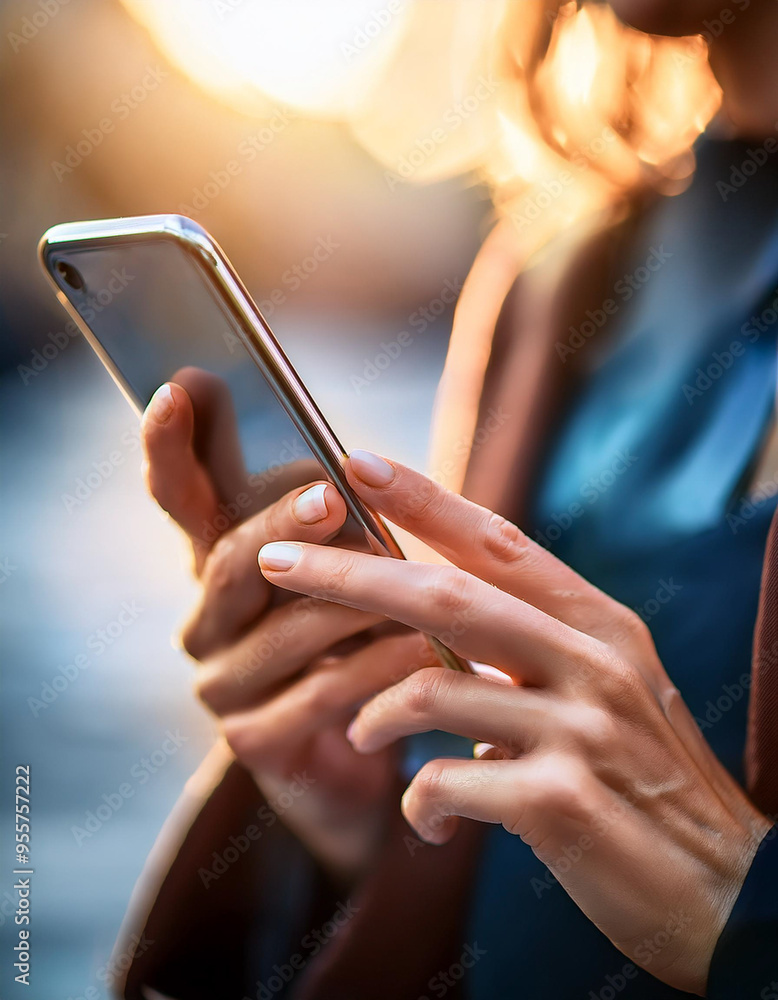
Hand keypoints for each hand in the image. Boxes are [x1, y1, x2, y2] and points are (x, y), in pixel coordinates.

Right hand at [140, 378, 434, 881]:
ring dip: (357, 603)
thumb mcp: (341, 569)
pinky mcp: (252, 741)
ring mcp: (221, 684)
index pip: (180, 495)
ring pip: (286, 629)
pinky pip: (320, 693)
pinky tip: (425, 654)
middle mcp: (205, 621)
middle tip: (329, 498)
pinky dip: (377, 669)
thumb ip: (332, 520)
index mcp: (220, 563)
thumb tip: (350, 458)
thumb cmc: (353, 642)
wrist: (363, 756)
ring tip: (419, 586)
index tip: (178, 385)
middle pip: (231, 560)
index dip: (171, 443)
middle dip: (282, 525)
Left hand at [258, 449, 771, 992]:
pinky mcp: (561, 802)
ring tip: (362, 731)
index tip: (358, 463)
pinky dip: (417, 800)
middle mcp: (592, 661)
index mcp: (601, 625)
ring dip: (377, 712)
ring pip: (435, 687)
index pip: (500, 543)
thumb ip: (535, 657)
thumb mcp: (609, 695)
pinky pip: (448, 781)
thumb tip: (446, 649)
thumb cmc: (651, 786)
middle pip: (447, 597)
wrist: (730, 890)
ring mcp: (580, 729)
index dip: (425, 500)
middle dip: (352, 575)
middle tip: (277, 561)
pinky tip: (425, 822)